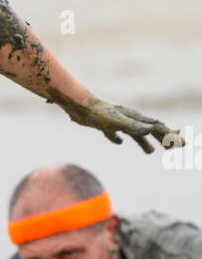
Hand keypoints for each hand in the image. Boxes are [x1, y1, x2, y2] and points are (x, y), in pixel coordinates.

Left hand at [56, 93, 183, 153]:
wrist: (78, 106)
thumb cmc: (97, 113)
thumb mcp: (116, 121)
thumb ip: (133, 126)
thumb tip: (151, 130)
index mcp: (133, 117)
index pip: (155, 127)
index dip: (168, 135)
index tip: (178, 144)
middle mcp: (127, 118)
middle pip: (149, 130)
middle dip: (161, 138)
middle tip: (172, 148)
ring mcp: (116, 121)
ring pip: (134, 133)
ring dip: (144, 142)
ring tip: (150, 152)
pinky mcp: (104, 124)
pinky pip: (115, 133)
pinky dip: (119, 138)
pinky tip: (120, 142)